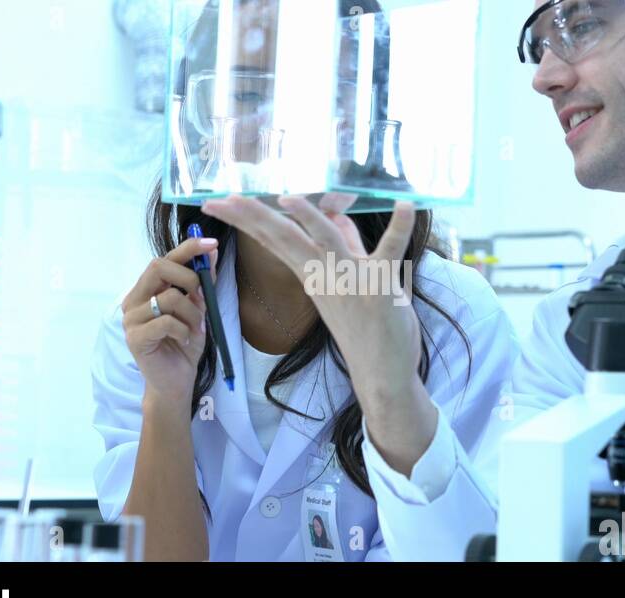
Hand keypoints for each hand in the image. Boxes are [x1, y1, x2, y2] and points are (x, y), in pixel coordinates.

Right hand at [121, 238, 218, 403]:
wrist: (176, 381)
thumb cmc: (185, 343)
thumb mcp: (200, 309)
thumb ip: (203, 282)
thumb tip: (211, 252)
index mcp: (148, 289)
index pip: (164, 258)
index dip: (188, 248)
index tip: (211, 243)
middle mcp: (134, 299)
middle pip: (158, 266)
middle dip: (189, 278)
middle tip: (203, 298)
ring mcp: (131, 318)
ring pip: (168, 296)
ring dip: (193, 313)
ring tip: (197, 329)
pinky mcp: (135, 337)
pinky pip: (166, 322)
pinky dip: (184, 331)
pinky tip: (186, 341)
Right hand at [202, 195, 435, 472]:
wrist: (382, 373)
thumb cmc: (366, 327)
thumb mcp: (349, 279)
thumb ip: (346, 244)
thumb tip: (339, 214)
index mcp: (313, 273)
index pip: (274, 239)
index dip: (247, 218)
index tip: (218, 201)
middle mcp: (326, 275)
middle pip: (285, 238)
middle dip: (254, 216)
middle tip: (222, 198)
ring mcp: (352, 280)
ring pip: (326, 241)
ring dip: (309, 218)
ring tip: (288, 198)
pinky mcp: (381, 287)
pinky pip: (390, 252)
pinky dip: (400, 228)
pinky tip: (406, 204)